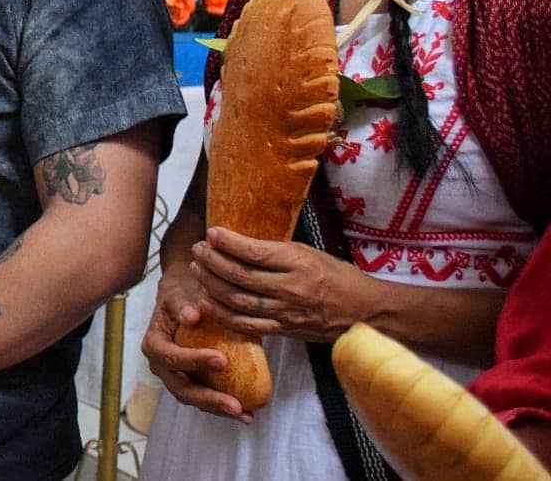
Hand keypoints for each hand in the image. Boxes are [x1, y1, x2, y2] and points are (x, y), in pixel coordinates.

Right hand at [141, 265, 251, 421]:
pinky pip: (206, 399)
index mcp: (154, 344)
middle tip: (235, 404)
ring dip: (218, 409)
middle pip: (181, 388)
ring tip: (244, 414)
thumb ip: (181, 304)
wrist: (183, 303)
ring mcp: (176, 378)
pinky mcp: (192, 384)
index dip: (193, 361)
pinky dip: (223, 407)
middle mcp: (162, 366)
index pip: (170, 357)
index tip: (221, 360)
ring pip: (194, 399)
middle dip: (209, 399)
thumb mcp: (176, 294)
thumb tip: (192, 316)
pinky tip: (246, 413)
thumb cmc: (180, 296)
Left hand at [190, 227, 370, 342]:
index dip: (228, 243)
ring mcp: (288, 313)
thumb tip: (239, 242)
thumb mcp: (311, 253)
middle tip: (198, 249)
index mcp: (300, 264)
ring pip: (238, 301)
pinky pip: (247, 325)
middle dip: (213, 261)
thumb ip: (277, 251)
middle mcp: (293, 289)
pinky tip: (207, 301)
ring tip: (198, 270)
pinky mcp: (285, 331)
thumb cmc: (338, 277)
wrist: (367, 312)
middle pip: (241, 276)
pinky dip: (223, 314)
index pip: (255, 253)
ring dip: (212, 285)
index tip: (212, 232)